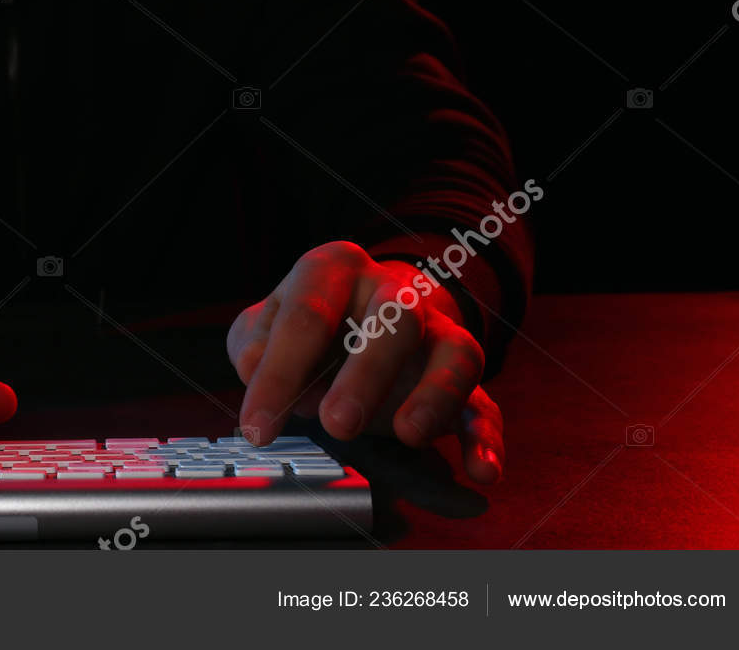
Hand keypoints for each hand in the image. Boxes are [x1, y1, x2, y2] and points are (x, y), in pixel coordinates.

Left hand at [225, 240, 502, 483]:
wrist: (361, 312)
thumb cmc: (306, 324)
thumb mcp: (262, 326)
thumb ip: (253, 345)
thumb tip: (254, 370)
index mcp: (334, 268)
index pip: (307, 316)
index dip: (279, 373)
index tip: (258, 428)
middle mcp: (392, 291)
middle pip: (395, 319)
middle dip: (366, 373)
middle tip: (337, 424)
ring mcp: (435, 332)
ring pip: (456, 351)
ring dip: (435, 394)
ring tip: (408, 435)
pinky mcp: (459, 376)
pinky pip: (484, 402)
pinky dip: (485, 438)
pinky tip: (481, 471)